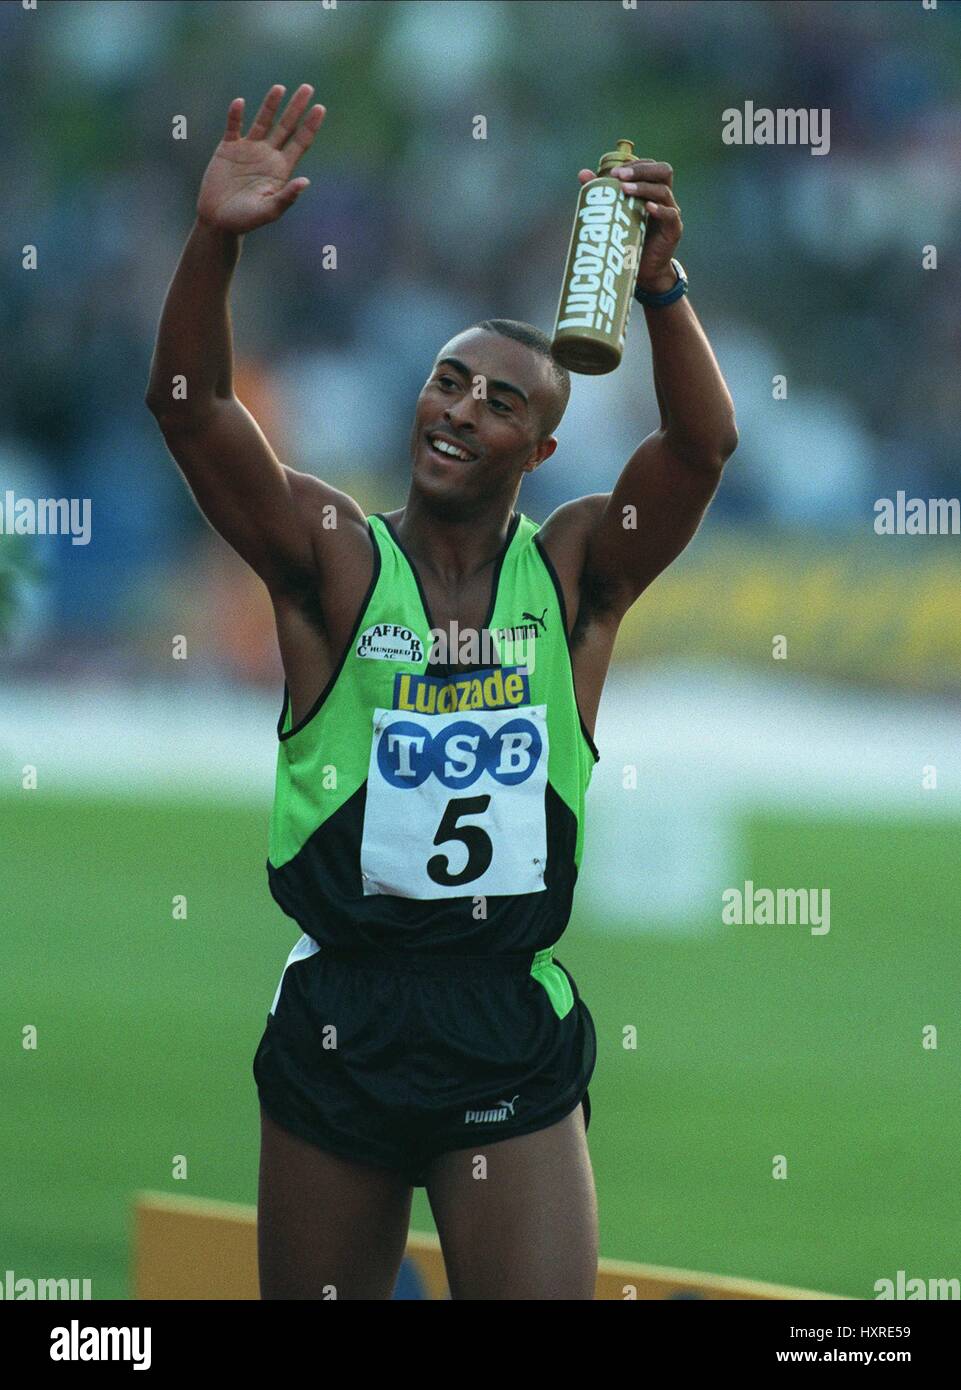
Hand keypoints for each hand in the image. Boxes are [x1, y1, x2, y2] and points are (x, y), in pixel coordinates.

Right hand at [197, 85, 325, 233]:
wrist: (218, 220)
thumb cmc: (246, 220)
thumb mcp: (268, 211)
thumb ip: (286, 197)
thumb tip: (305, 181)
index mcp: (281, 169)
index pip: (300, 143)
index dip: (310, 126)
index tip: (320, 108)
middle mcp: (267, 155)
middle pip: (285, 126)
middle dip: (296, 108)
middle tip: (308, 87)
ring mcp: (248, 149)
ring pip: (262, 121)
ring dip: (271, 104)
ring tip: (280, 87)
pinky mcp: (228, 148)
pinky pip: (233, 127)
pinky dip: (235, 115)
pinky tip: (240, 103)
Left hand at [577, 158, 681, 295]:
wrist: (644, 271)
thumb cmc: (629, 239)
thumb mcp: (616, 214)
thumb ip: (603, 193)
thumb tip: (582, 174)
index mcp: (652, 189)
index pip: (650, 166)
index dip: (634, 164)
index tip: (613, 171)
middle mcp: (664, 197)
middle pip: (662, 171)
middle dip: (640, 170)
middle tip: (619, 175)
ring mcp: (671, 212)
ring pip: (663, 191)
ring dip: (643, 187)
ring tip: (625, 188)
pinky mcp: (673, 230)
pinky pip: (670, 215)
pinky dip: (659, 210)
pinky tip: (647, 207)